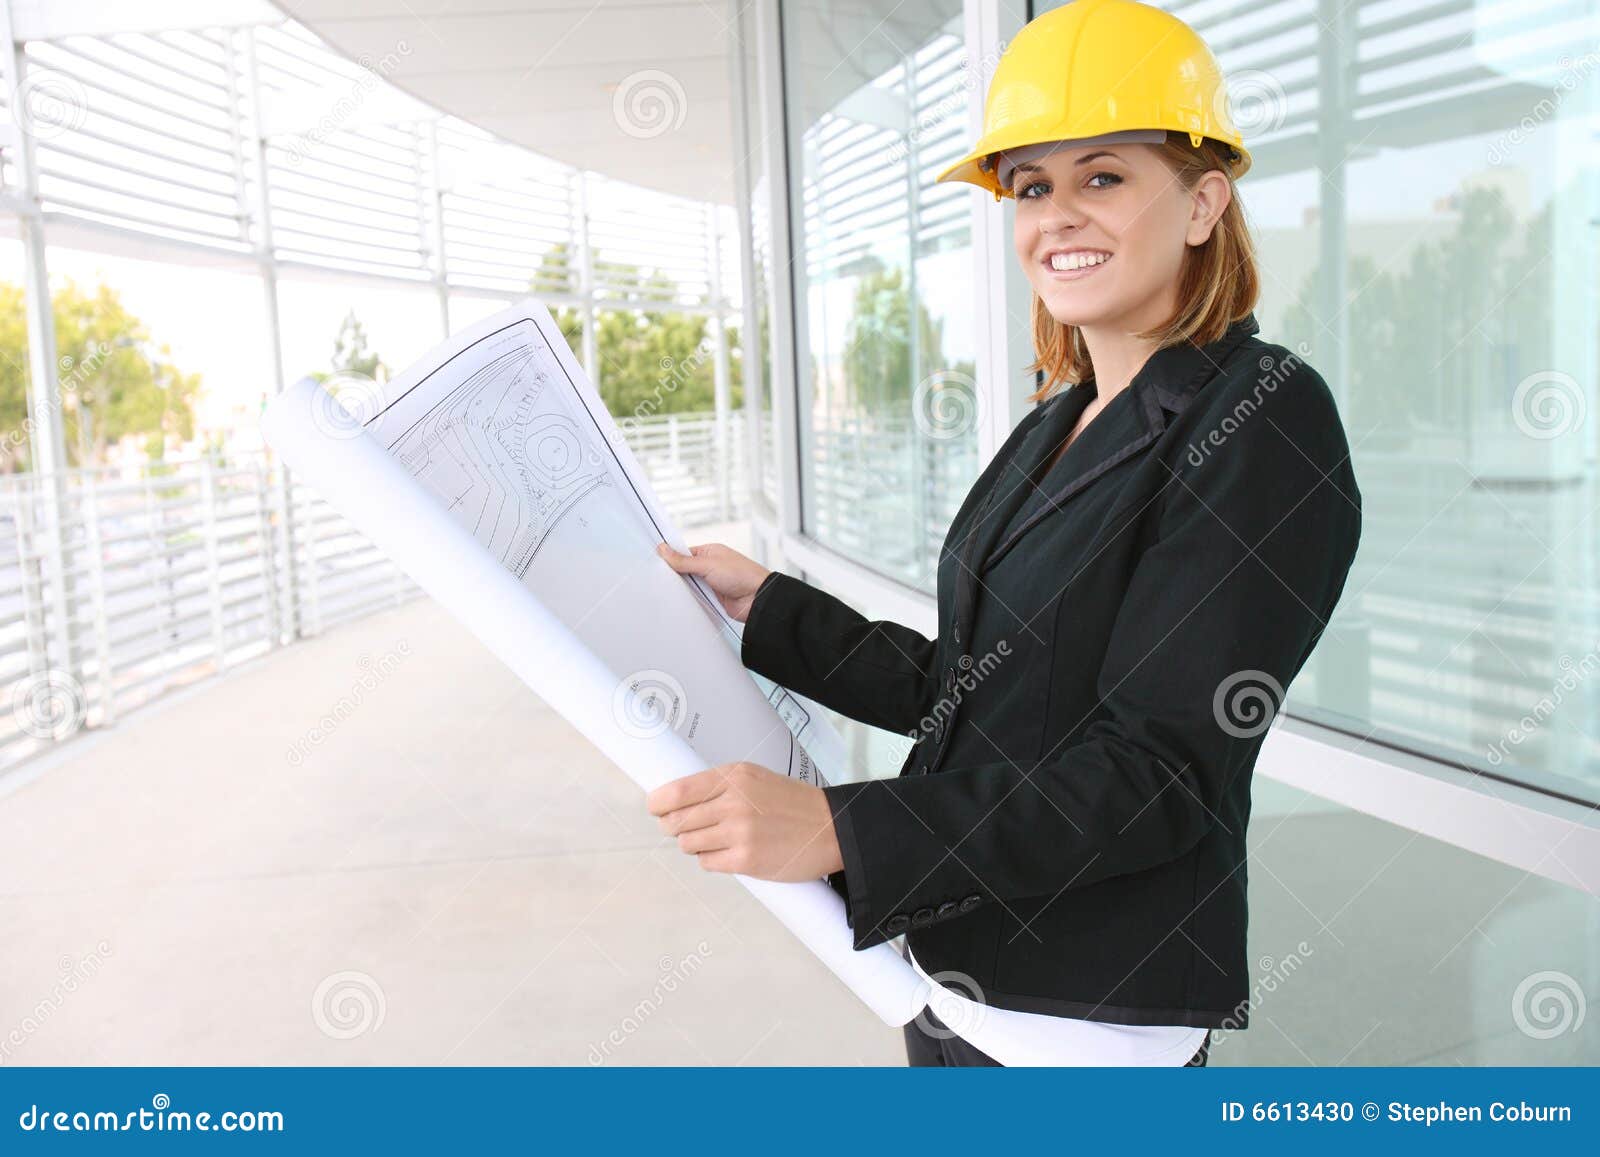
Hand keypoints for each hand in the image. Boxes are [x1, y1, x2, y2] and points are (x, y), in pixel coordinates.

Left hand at [646, 761, 843, 881]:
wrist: (831, 828)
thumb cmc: (791, 803)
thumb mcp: (753, 778)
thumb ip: (717, 786)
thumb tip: (674, 799)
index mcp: (734, 777)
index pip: (676, 792)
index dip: (658, 803)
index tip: (656, 808)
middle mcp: (734, 802)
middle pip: (676, 821)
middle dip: (675, 827)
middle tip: (687, 827)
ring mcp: (739, 833)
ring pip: (688, 844)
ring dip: (696, 844)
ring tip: (718, 839)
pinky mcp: (745, 861)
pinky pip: (707, 863)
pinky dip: (713, 860)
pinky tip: (731, 852)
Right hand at [656, 542, 770, 622]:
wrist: (757, 599)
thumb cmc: (742, 575)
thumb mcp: (708, 564)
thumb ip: (684, 560)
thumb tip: (664, 549)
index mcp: (710, 552)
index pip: (683, 553)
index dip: (670, 557)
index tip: (656, 562)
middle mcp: (710, 567)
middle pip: (684, 570)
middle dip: (676, 575)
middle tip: (661, 579)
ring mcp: (710, 583)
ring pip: (688, 586)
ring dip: (684, 589)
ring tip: (671, 591)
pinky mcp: (712, 598)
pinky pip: (695, 599)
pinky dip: (690, 600)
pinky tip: (682, 601)